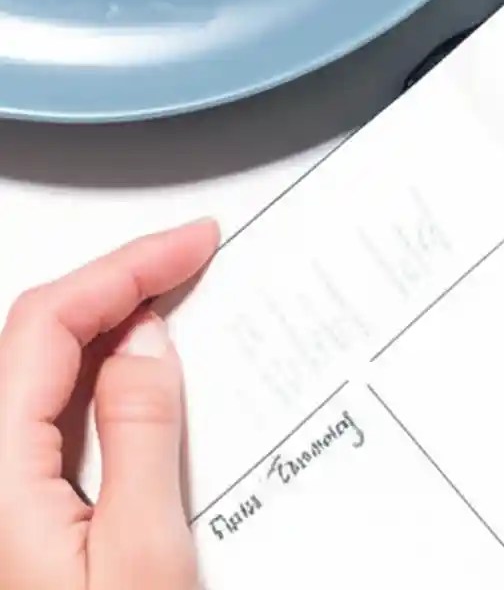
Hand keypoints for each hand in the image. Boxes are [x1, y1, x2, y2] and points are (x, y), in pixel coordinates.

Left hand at [0, 220, 219, 589]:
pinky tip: (132, 370)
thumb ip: (140, 437)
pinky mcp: (6, 501)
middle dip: (113, 279)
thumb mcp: (140, 557)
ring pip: (31, 367)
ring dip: (100, 319)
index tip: (187, 246)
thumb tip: (146, 343)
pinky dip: (90, 369)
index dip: (122, 268)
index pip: (46, 327)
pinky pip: (40, 408)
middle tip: (186, 257)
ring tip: (168, 297)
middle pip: (30, 335)